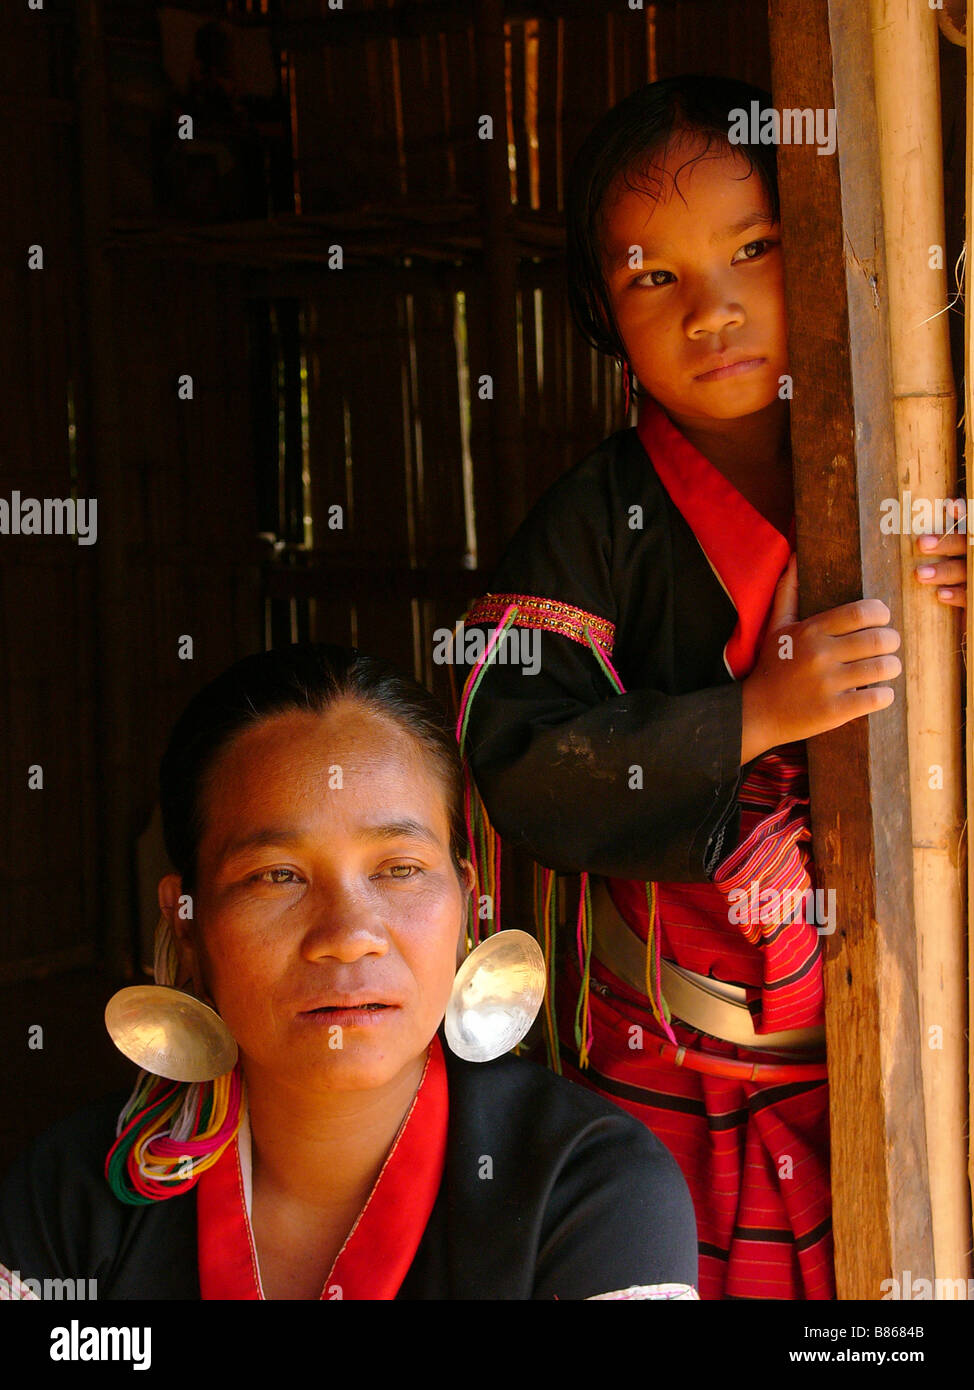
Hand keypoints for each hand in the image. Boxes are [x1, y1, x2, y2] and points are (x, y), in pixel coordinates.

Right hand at [741, 553, 901, 762]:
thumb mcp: (777, 628)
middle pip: (880, 639)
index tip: (881, 621)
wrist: (756, 712)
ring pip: (884, 668)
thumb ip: (788, 593)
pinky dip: (884, 695)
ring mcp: (828, 684)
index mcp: (811, 631)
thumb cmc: (772, 667)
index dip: (881, 614)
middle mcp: (820, 655)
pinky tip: (877, 693)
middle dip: (892, 642)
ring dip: (891, 667)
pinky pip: (878, 697)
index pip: (862, 612)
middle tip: (888, 647)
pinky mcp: (835, 711)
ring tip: (885, 669)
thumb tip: (794, 558)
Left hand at [914, 499, 966, 607]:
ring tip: (919, 574)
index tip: (951, 506)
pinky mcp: (972, 593)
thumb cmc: (937, 564)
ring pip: (963, 570)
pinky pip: (968, 595)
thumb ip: (930, 532)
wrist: (961, 603)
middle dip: (944, 543)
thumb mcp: (933, 544)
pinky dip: (956, 595)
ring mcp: (973, 574)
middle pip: (964, 544)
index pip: (968, 522)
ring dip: (942, 571)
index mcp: (965, 538)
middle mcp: (971, 553)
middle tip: (921, 543)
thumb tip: (918, 511)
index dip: (963, 513)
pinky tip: (940, 594)